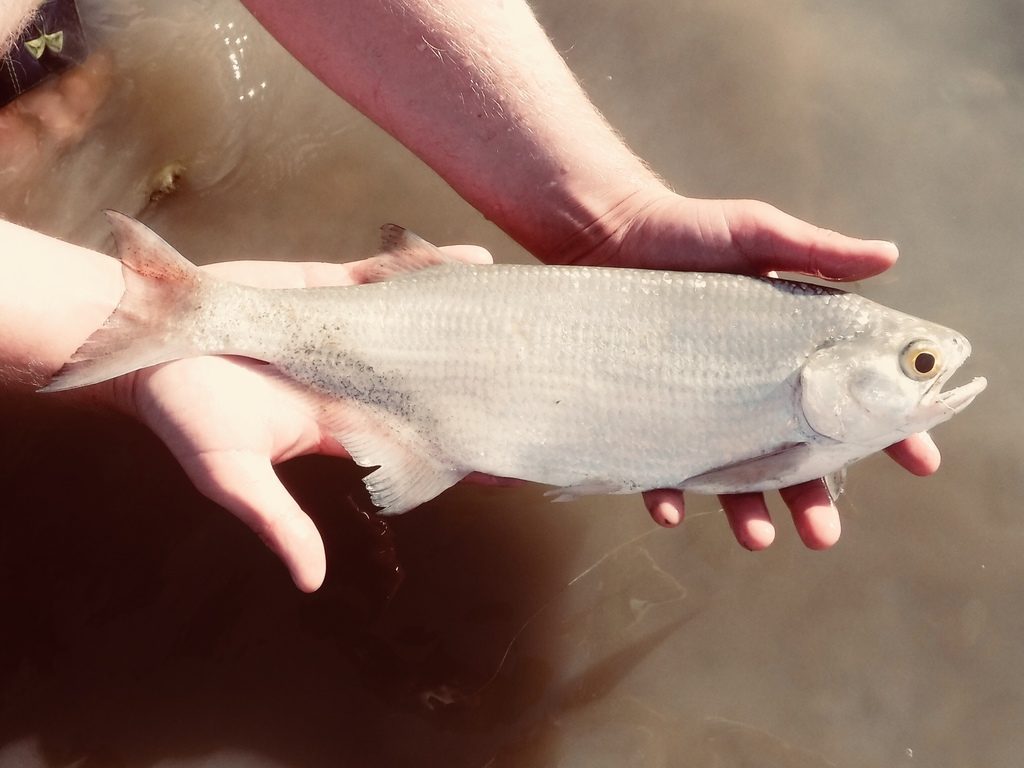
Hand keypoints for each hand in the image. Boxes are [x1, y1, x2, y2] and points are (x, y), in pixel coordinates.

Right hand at [111, 247, 490, 592]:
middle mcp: (357, 380)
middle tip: (548, 381)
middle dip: (485, 383)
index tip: (519, 458)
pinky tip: (472, 261)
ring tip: (527, 314)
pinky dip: (427, 268)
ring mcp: (348, 332)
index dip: (468, 452)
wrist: (148, 340)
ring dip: (471, 320)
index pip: (422, 444)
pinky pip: (388, 277)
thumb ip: (275, 519)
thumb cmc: (184, 412)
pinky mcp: (328, 290)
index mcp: (346, 427)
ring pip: (424, 325)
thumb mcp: (229, 473)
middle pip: (435, 382)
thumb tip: (312, 580)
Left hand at [554, 190, 940, 549]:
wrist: (607, 233)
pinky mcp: (649, 413)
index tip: (920, 462)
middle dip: (812, 499)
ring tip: (760, 539)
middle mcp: (750, 387)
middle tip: (823, 535)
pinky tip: (670, 512)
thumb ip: (817, 252)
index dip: (889, 432)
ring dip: (749, 512)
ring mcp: (700, 405)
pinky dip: (666, 494)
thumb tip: (890, 255)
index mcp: (790, 349)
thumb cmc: (687, 231)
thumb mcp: (757, 234)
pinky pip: (659, 466)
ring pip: (732, 474)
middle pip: (793, 455)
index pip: (853, 397)